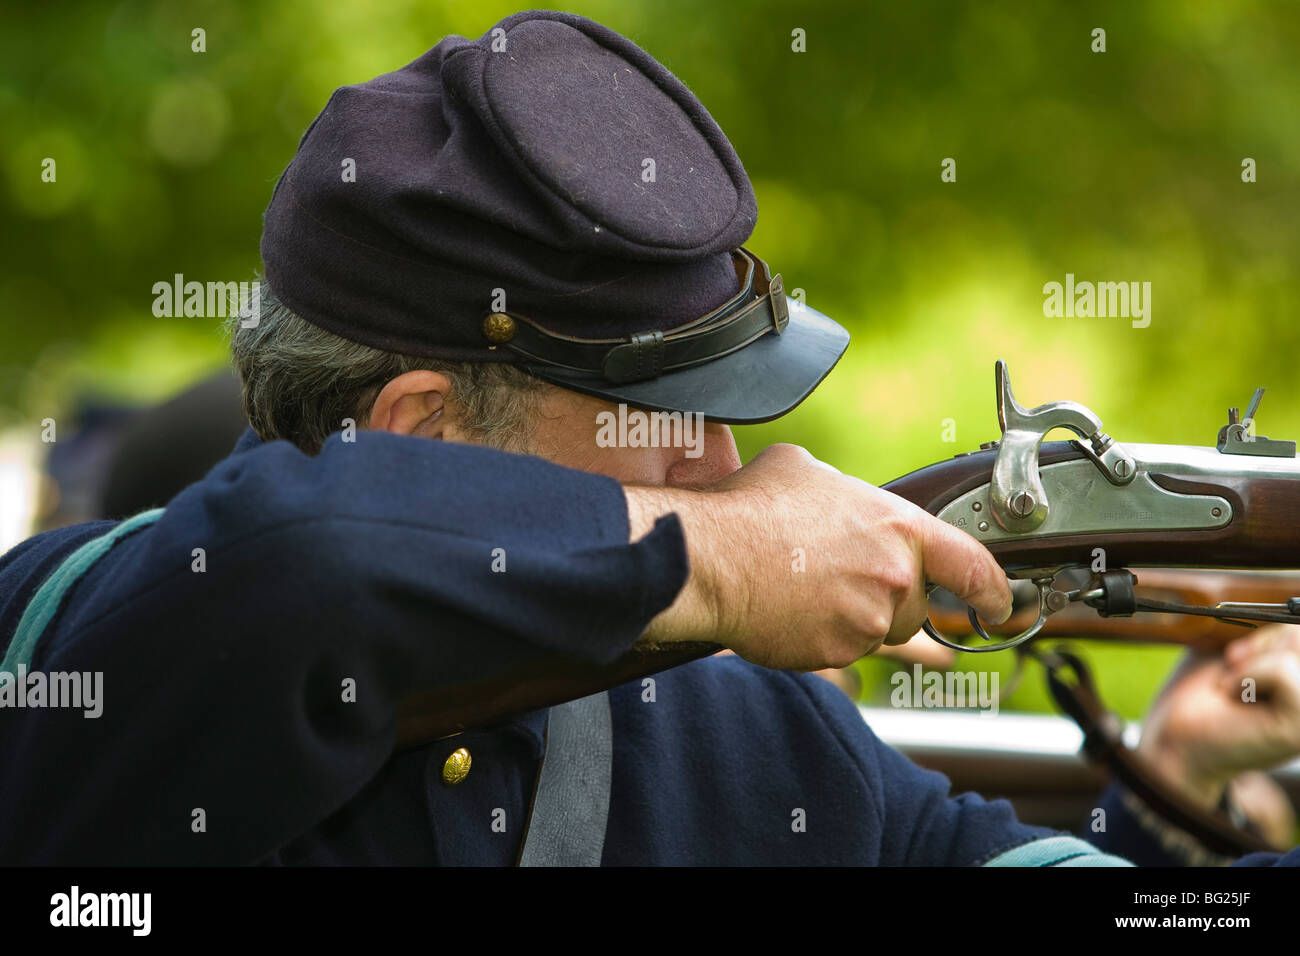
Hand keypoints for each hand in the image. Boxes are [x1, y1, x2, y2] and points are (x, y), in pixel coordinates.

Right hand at [630, 443, 1011, 670]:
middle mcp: (895, 577)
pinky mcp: (838, 653)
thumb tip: (839, 497)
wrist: (713, 557)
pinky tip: (789, 610)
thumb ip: (846, 492)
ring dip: (851, 617)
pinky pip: (842, 652)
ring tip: (805, 589)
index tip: (998, 604)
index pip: (970, 564)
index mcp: (899, 527)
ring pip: (877, 631)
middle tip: (837, 577)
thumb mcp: (806, 471)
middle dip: (885, 597)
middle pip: (914, 605)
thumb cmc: (752, 509)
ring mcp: (868, 620)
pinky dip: (820, 636)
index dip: (990, 589)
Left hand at [1138, 624, 1299, 808]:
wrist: (1178, 732)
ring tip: (1235, 688)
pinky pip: (1284, 670)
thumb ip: (1280, 633)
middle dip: (1258, 646)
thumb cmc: (1206, 691)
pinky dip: (1249, 675)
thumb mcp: (1245, 649)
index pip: (1298, 627)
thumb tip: (1297, 620)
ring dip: (1250, 662)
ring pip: (1295, 645)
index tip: (1236, 656)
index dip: (1268, 635)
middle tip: (1232, 672)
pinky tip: (1234, 696)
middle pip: (1298, 632)